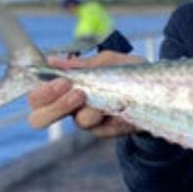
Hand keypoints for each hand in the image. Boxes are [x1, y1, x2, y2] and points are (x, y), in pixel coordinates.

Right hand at [27, 51, 144, 137]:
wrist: (155, 87)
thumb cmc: (125, 72)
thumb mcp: (106, 61)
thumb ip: (81, 64)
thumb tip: (53, 60)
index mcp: (63, 90)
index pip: (37, 98)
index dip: (41, 92)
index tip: (61, 80)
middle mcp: (70, 108)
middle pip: (39, 118)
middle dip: (54, 105)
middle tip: (76, 92)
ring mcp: (88, 121)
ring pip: (78, 122)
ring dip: (89, 108)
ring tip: (104, 97)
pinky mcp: (106, 130)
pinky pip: (101, 128)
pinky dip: (110, 114)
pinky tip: (120, 105)